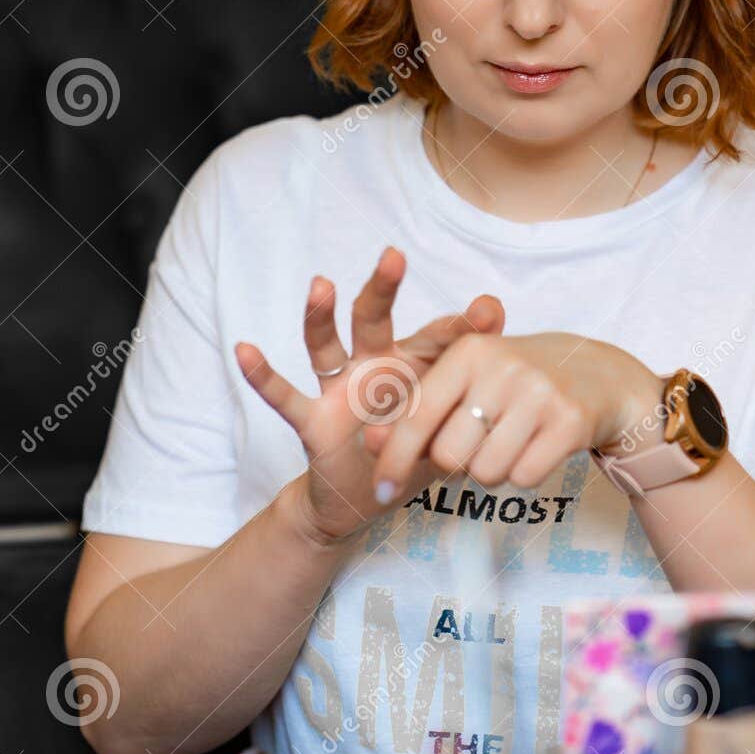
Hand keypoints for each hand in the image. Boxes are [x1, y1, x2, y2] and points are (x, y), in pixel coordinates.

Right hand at [234, 247, 504, 546]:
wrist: (368, 498)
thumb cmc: (417, 450)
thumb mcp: (452, 424)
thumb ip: (474, 392)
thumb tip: (509, 357)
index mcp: (412, 366)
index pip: (436, 337)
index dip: (461, 327)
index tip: (488, 311)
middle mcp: (373, 366)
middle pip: (372, 319)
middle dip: (382, 288)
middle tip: (393, 255)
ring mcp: (339, 389)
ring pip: (325, 345)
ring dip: (320, 316)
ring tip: (320, 283)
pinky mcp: (313, 419)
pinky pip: (284, 396)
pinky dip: (263, 375)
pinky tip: (245, 349)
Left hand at [362, 331, 662, 502]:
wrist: (599, 376)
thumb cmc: (515, 383)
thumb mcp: (468, 381)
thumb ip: (419, 412)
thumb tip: (371, 446)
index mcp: (468, 351)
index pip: (417, 415)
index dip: (394, 458)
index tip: (380, 489)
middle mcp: (502, 367)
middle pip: (450, 455)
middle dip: (457, 463)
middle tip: (477, 444)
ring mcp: (539, 393)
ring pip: (487, 472)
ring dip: (492, 470)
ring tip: (510, 440)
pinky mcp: (570, 422)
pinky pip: (524, 477)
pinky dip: (524, 472)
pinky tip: (536, 445)